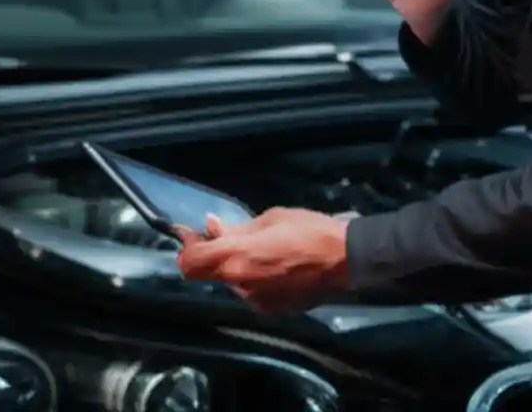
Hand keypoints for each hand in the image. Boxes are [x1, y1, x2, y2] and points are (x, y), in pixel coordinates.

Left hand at [174, 207, 350, 313]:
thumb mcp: (270, 219)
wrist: (346, 259)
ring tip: (256, 251)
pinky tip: (272, 267)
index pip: (190, 262)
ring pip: (230, 283)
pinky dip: (252, 280)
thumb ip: (237, 228)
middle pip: (206, 275)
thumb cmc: (309, 230)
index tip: (187, 233)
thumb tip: (211, 227)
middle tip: (219, 236)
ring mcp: (256, 301)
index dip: (185, 247)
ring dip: (232, 268)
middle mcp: (240, 284)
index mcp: (238, 257)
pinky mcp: (271, 311)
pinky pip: (250, 292)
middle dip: (208, 256)